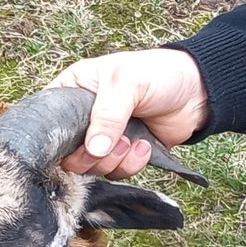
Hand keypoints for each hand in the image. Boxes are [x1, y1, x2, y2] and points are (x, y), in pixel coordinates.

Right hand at [47, 49, 210, 178]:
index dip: (54, 138)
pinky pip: (114, 173)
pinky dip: (130, 164)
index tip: (74, 143)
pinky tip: (144, 146)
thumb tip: (93, 151)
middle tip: (112, 143)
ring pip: (90, 168)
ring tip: (132, 141)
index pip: (46, 122)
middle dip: (90, 156)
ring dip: (114, 160)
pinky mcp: (120, 154)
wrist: (200, 91)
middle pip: (66, 154)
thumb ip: (107, 116)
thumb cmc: (159, 73)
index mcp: (71, 92)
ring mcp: (101, 139)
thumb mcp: (126, 83)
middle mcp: (81, 119)